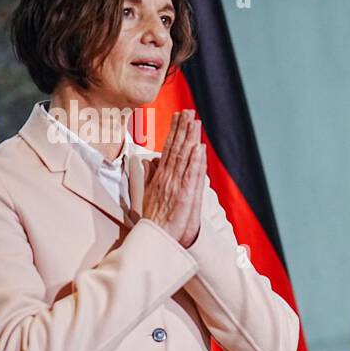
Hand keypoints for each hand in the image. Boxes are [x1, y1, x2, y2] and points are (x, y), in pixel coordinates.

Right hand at [142, 110, 206, 247]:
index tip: (179, 116)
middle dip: (182, 128)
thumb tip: (152, 161)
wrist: (156, 239)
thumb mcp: (151, 195)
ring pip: (183, 157)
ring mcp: (176, 186)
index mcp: (161, 177)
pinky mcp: (184, 196)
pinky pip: (190, 175)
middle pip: (176, 148)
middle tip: (188, 111)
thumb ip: (153, 177)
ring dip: (189, 138)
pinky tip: (198, 147)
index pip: (168, 149)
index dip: (174, 132)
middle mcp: (167, 178)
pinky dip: (195, 161)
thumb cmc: (156, 220)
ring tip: (194, 121)